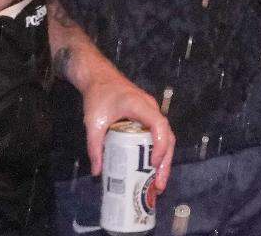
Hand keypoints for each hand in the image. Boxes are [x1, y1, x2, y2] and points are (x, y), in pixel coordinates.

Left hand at [81, 70, 175, 195]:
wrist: (98, 77)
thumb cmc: (98, 96)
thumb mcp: (93, 122)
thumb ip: (95, 147)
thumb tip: (97, 172)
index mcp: (139, 106)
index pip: (158, 124)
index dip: (160, 145)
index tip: (153, 163)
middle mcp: (150, 108)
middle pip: (167, 135)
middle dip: (166, 161)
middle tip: (159, 184)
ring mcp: (151, 111)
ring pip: (166, 136)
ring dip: (164, 159)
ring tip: (158, 181)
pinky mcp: (148, 116)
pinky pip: (159, 134)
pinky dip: (159, 151)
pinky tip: (152, 167)